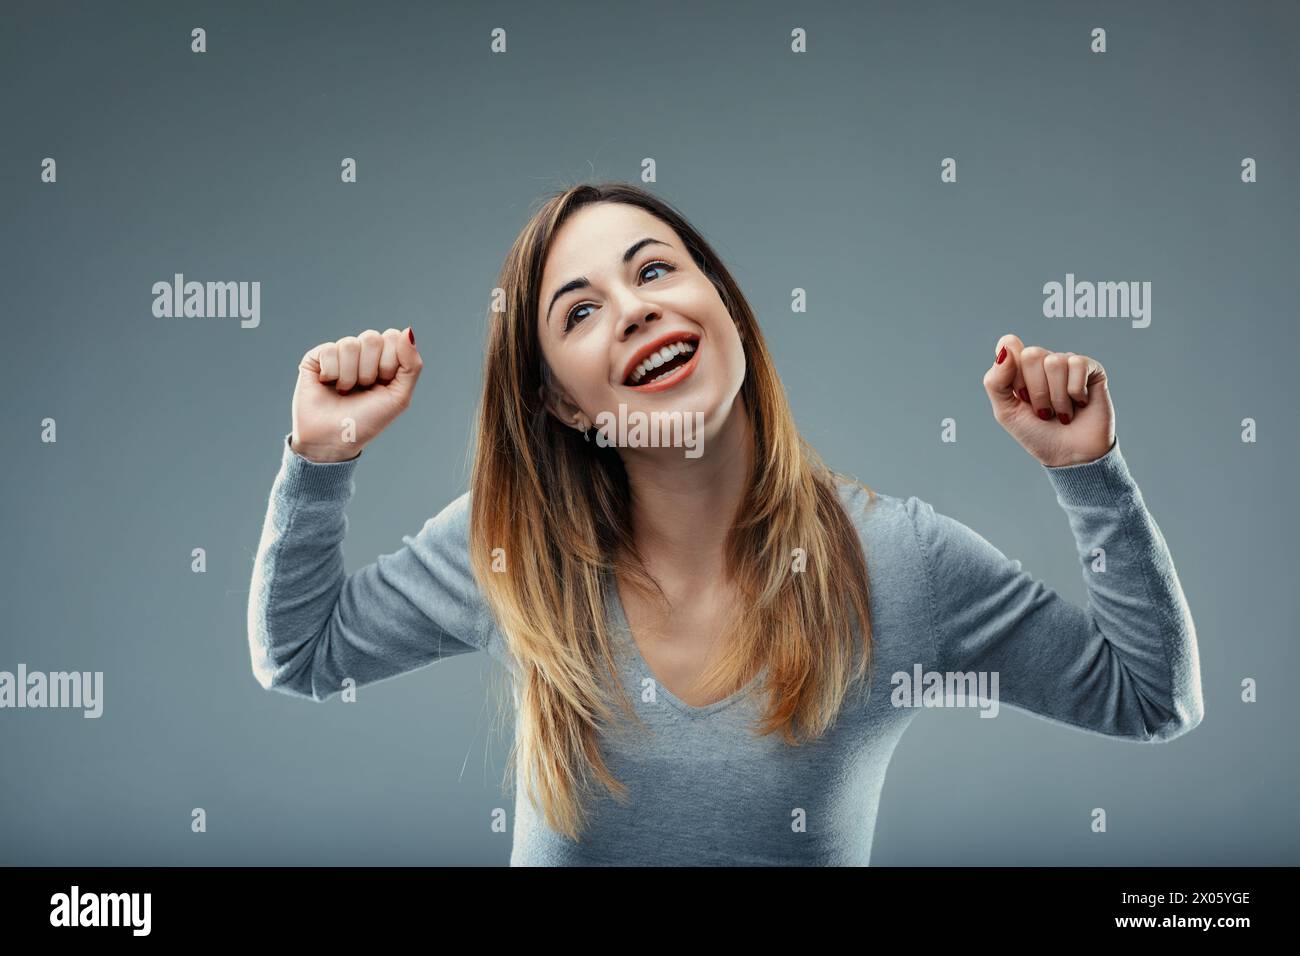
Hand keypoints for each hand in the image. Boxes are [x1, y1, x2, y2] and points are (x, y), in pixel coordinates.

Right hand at [291, 327, 421, 462]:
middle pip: (372, 337)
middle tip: (363, 388)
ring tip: (345, 391)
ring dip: (350, 376)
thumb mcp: (399, 397)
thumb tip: (407, 331)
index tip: (382, 384)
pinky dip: (332, 373)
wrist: (334, 439)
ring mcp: (338, 354)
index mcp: (383, 359)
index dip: (389, 363)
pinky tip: (327, 385)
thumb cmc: (367, 420)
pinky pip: (329, 350)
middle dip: (370, 370)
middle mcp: (361, 353)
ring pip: (350, 344)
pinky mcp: (316, 358)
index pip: (392, 336)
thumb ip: (411, 365)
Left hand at [983, 334, 1115, 467]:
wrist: (1069, 455)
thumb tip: (1005, 347)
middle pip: (1031, 354)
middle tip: (1042, 410)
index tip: (1020, 397)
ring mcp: (1067, 363)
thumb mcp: (1006, 412)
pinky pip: (1078, 364)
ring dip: (1056, 397)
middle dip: (1035, 391)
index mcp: (1019, 367)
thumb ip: (996, 381)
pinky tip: (1079, 404)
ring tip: (1061, 412)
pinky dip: (1075, 392)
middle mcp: (1043, 361)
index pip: (1008, 343)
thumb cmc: (1037, 434)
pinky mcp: (1092, 369)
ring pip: (1054, 362)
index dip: (1012, 372)